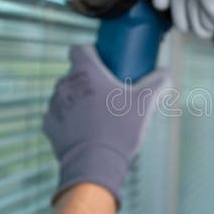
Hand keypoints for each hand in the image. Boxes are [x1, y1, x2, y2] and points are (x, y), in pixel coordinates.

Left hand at [42, 44, 167, 207]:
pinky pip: (58, 116)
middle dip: (88, 79)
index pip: (79, 49)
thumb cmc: (120, 128)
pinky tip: (83, 129)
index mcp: (86, 71)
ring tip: (96, 114)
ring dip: (77, 99)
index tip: (103, 62)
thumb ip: (158, 82)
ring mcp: (54, 105)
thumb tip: (165, 74)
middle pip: (74, 73)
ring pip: (65, 94)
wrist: (94, 164)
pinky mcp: (49, 126)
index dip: (91, 52)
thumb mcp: (145, 102)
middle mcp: (65, 84)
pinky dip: (69, 120)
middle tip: (107, 93)